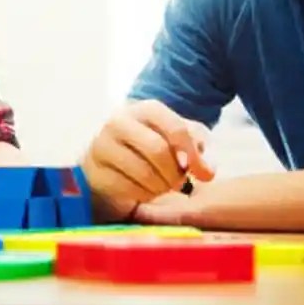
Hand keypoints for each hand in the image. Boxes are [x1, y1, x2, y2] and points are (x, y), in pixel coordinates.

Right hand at [82, 100, 212, 220]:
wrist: (110, 163)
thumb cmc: (149, 148)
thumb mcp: (177, 140)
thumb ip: (198, 148)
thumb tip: (207, 171)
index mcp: (144, 109)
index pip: (176, 128)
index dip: (194, 154)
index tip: (203, 174)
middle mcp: (119, 122)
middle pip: (158, 151)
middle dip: (175, 173)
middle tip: (179, 183)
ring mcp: (102, 146)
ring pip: (144, 173)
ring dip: (161, 187)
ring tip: (162, 186)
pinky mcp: (96, 171)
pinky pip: (128, 189)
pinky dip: (143, 195)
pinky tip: (143, 191)